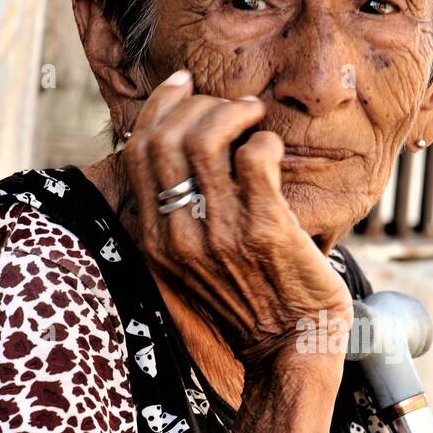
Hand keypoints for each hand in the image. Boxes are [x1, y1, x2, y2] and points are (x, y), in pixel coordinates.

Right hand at [122, 71, 353, 374]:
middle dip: (201, 105)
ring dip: (235, 114)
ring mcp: (222, 234)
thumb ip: (180, 216)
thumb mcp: (195, 263)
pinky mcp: (266, 230)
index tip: (185, 85)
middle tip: (233, 108)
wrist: (292, 347)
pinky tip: (273, 151)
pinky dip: (265, 141)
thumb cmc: (251, 300)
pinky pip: (256, 158)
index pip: (140, 151)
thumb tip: (181, 149)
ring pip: (208, 140)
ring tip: (255, 117)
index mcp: (156, 241)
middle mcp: (180, 237)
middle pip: (169, 138)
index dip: (161, 106)